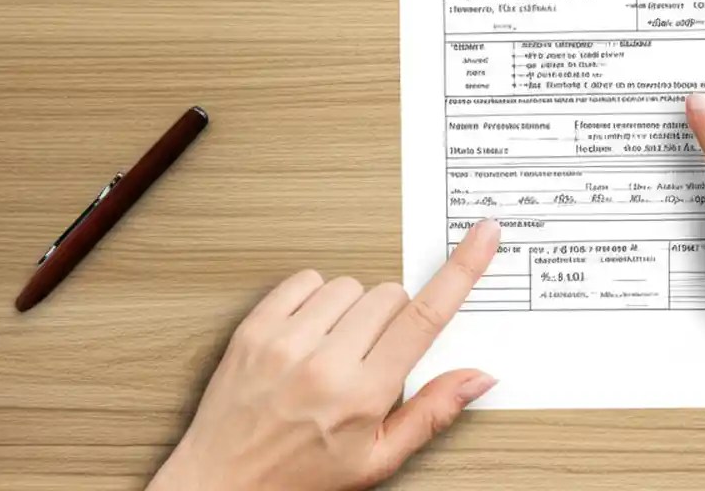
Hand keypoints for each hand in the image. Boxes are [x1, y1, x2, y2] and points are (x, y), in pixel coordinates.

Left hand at [147, 219, 500, 490]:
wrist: (221, 485)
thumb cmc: (299, 478)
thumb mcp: (377, 460)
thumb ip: (431, 413)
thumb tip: (478, 378)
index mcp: (362, 395)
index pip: (425, 318)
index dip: (461, 271)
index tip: (483, 237)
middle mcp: (324, 363)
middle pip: (389, 295)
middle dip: (395, 318)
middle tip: (377, 353)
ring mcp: (284, 342)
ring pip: (349, 284)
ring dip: (355, 308)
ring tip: (338, 346)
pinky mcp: (254, 329)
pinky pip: (304, 281)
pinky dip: (315, 297)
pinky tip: (311, 330)